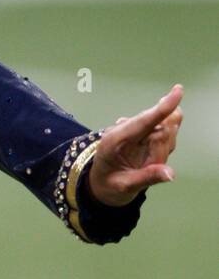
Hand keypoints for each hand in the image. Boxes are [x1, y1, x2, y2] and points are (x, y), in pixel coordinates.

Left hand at [87, 85, 183, 207]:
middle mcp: (125, 129)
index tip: (178, 91)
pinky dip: (163, 146)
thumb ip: (147, 178)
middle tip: (150, 165)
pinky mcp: (142, 130)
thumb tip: (170, 174)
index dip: (162, 108)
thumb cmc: (109, 186)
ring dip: (163, 148)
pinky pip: (164, 133)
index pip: (144, 121)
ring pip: (166, 130)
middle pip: (161, 127)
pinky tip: (148, 156)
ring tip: (145, 164)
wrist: (100, 184)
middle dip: (164, 148)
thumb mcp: (125, 187)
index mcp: (115, 140)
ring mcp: (134, 128)